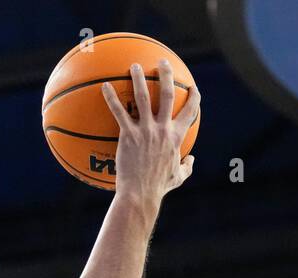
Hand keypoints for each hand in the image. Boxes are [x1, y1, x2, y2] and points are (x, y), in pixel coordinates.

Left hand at [101, 61, 197, 218]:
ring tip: (134, 66)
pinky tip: (103, 86)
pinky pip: (119, 112)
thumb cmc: (158, 188)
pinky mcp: (128, 135)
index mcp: (176, 137)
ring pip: (143, 98)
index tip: (192, 86)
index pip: (190, 111)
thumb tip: (191, 160)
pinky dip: (111, 98)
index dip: (194, 96)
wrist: (140, 194)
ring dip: (139, 79)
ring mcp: (145, 131)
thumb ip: (186, 167)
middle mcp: (163, 129)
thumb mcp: (177, 177)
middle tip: (162, 62)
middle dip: (166, 75)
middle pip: (168, 95)